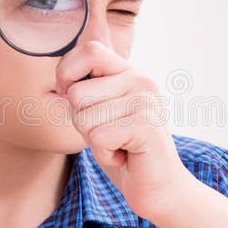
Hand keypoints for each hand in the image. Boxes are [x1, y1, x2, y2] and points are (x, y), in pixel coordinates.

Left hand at [55, 40, 193, 222]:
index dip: (68, 74)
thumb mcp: (101, 110)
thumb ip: (90, 80)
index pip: (89, 50)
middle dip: (82, 122)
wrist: (160, 189)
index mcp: (130, 72)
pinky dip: (105, 155)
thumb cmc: (125, 151)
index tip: (77, 101)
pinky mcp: (146, 126)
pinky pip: (97, 138)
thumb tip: (85, 39)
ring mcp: (145, 102)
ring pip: (83, 118)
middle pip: (77, 93)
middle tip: (110, 134)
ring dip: (94, 142)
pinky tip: (125, 157)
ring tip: (119, 145)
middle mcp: (141, 80)